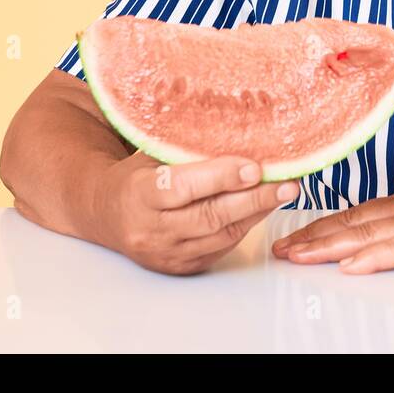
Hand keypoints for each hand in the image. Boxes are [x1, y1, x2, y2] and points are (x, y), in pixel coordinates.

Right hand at [90, 151, 299, 274]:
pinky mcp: (179, 267)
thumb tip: (237, 126)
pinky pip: (220, 248)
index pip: (183, 187)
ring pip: (220, 236)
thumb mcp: (151, 154)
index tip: (253, 167)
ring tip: (284, 192)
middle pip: (209, 216)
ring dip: (257, 213)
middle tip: (288, 184)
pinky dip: (245, 227)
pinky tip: (262, 208)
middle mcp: (150, 230)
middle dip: (254, 199)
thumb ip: (186, 148)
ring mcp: (165, 253)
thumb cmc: (135, 175)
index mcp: (138, 194)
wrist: (105, 214)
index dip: (220, 177)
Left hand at [270, 175, 393, 273]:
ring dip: (330, 246)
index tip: (292, 238)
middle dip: (312, 237)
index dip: (321, 227)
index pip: (356, 215)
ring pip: (368, 234)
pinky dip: (375, 257)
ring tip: (300, 257)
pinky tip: (354, 266)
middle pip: (352, 223)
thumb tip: (388, 236)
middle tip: (279, 250)